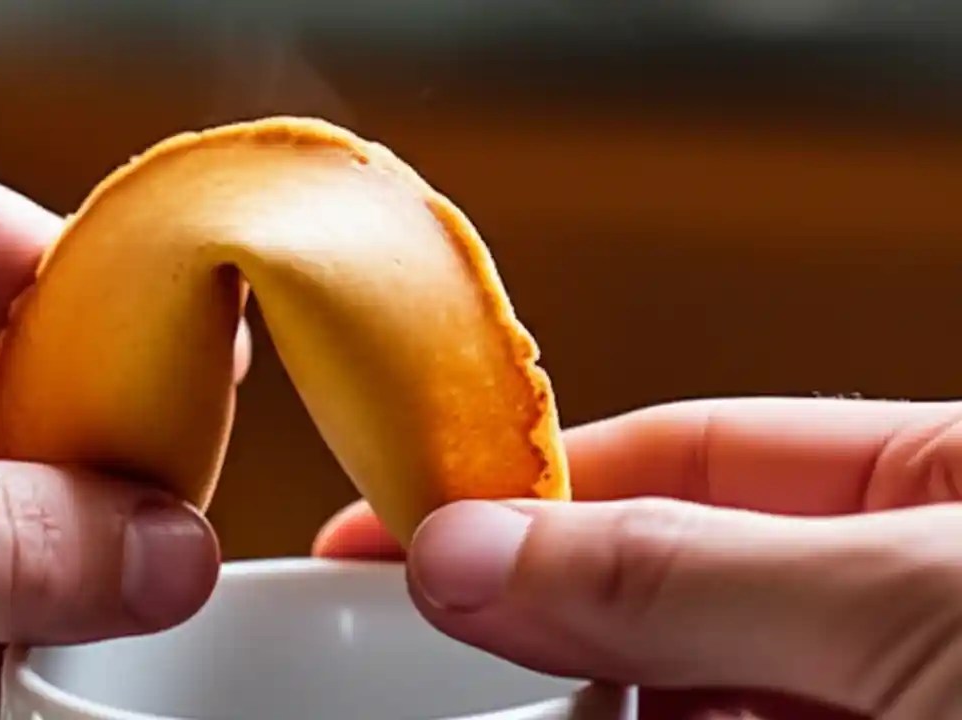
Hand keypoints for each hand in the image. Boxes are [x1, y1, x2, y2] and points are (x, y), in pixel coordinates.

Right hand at [314, 398, 961, 719]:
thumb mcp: (916, 602)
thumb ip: (689, 573)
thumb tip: (473, 548)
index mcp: (935, 491)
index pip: (685, 458)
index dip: (531, 482)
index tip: (392, 522)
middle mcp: (898, 600)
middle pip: (664, 591)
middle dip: (538, 617)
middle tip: (400, 649)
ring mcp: (883, 706)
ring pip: (682, 701)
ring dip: (570, 712)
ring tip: (465, 715)